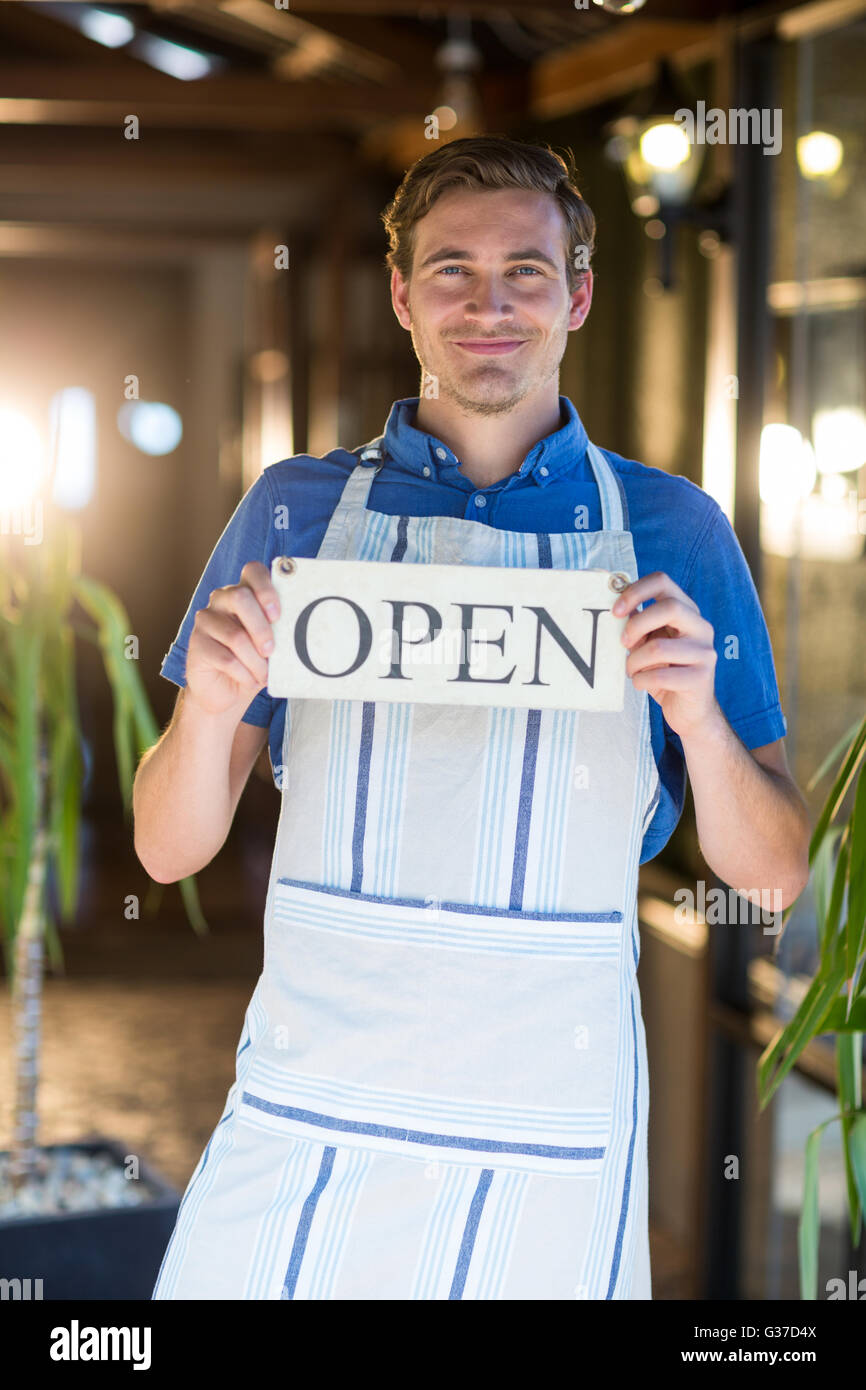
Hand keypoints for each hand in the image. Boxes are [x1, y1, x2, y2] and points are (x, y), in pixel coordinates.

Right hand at [185, 561, 280, 716]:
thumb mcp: (272, 644)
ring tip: (264, 675)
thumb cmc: (254, 663)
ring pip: (236, 635)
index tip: (277, 615)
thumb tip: (299, 630)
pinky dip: (244, 674)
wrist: (226, 693)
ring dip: (256, 661)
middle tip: (271, 650)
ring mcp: (206, 620)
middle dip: (261, 627)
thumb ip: (280, 631)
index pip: (253, 571)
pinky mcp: (196, 644)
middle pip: (240, 597)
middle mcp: (221, 600)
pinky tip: (249, 681)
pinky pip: (226, 658)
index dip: (266, 589)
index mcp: (244, 592)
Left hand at [613, 571, 719, 740]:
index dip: (635, 591)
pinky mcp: (702, 677)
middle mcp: (701, 627)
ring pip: (659, 647)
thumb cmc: (665, 672)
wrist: (690, 711)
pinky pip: (661, 675)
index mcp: (687, 612)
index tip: (615, 611)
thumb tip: (613, 607)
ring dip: (634, 662)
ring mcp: (705, 652)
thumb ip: (637, 625)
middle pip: (670, 607)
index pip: (663, 582)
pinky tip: (641, 683)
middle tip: (623, 643)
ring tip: (632, 670)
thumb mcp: (649, 643)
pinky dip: (641, 680)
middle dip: (637, 625)